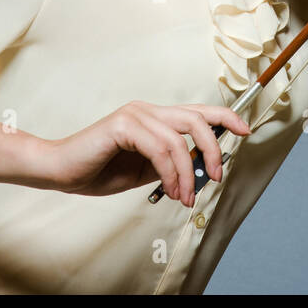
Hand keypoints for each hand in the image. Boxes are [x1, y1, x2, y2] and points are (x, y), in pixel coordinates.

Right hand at [42, 101, 250, 206]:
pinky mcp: (122, 125)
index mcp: (156, 117)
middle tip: (215, 177)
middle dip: (213, 150)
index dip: (226, 117)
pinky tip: (169, 188)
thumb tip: (202, 170)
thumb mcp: (146, 170)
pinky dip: (170, 172)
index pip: (199, 110)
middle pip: (197, 119)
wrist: (61, 171)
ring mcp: (135, 115)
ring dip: (188, 173)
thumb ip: (172, 165)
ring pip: (179, 139)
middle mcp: (148, 110)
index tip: (246, 130)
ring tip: (184, 197)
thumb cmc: (100, 170)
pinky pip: (159, 149)